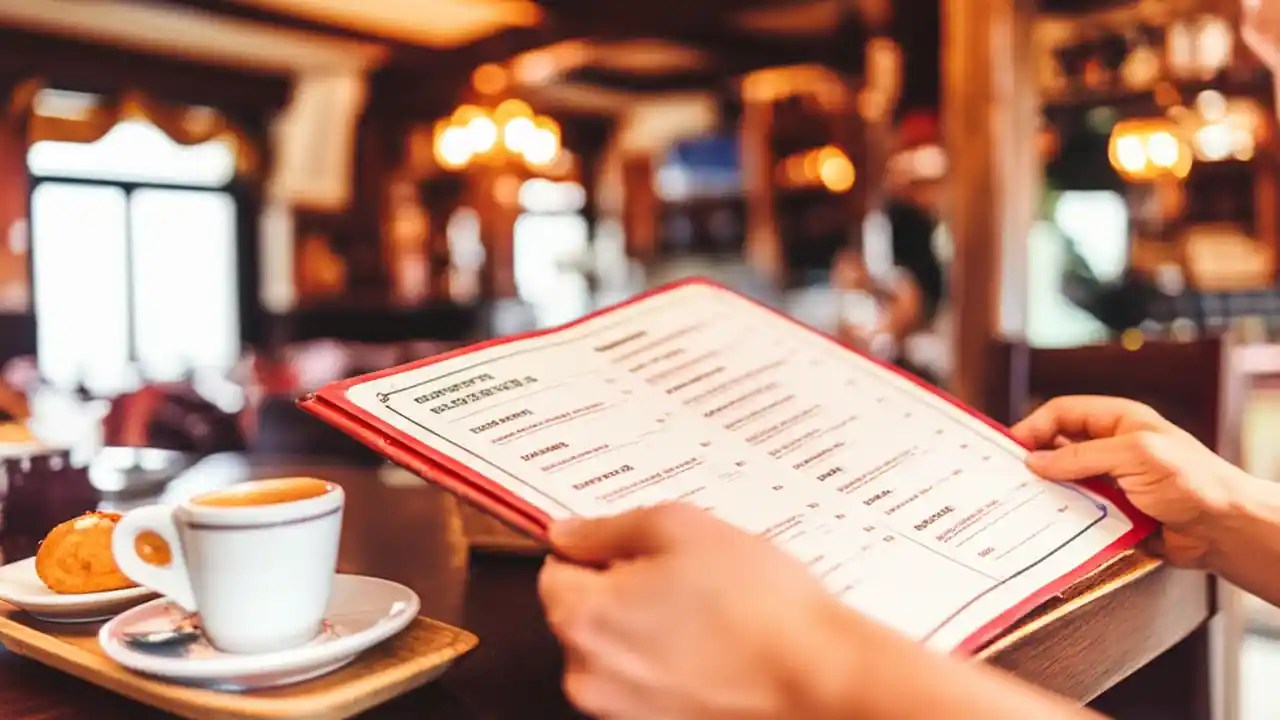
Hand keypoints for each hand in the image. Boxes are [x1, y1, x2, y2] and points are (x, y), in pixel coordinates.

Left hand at [538, 504, 860, 719]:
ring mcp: (619, 713)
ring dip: (646, 631)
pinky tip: (713, 650)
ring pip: (614, 652)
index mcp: (582, 618)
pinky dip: (667, 667)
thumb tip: (567, 534)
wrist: (820, 678)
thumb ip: (607, 528)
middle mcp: (587, 676)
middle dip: (622, 592)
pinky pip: (644, 685)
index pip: (555, 571)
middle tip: (684, 579)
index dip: (598, 553)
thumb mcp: (679, 527)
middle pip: (581, 616)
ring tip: (707, 617)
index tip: (637, 551)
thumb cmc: (758, 603)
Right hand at [1011, 395, 1247, 567]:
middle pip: (1058, 447)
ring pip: (1064, 482)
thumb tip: (1036, 461)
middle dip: (1035, 460)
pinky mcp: (1111, 513)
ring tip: (1024, 503)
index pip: (1063, 413)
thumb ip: (1082, 456)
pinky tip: (1049, 525)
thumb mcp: (1135, 455)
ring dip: (1048, 492)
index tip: (1012, 448)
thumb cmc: (1194, 482)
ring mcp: (1110, 482)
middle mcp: (1111, 448)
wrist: (1225, 530)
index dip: (1035, 426)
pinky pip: (1076, 512)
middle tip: (1010, 477)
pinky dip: (1062, 518)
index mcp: (1118, 421)